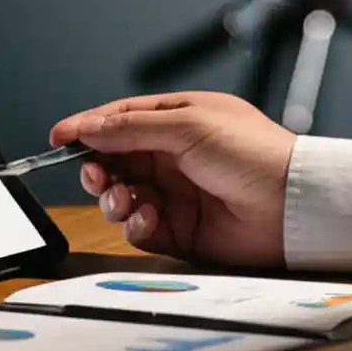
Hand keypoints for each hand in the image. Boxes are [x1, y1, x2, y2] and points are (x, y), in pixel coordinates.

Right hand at [49, 92, 295, 266]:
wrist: (292, 205)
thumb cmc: (254, 154)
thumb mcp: (187, 126)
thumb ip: (132, 128)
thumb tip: (88, 127)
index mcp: (179, 120)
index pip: (120, 120)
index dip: (88, 128)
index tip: (59, 138)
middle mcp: (175, 156)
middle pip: (114, 160)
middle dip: (97, 168)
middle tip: (96, 176)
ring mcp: (177, 194)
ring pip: (122, 196)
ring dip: (114, 198)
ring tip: (125, 199)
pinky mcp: (181, 230)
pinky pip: (139, 228)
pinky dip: (136, 225)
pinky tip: (148, 218)